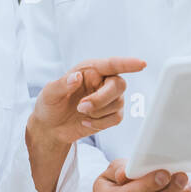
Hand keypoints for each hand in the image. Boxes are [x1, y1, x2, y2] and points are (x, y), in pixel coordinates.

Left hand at [28, 56, 146, 148]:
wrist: (51, 127)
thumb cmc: (49, 105)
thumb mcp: (49, 93)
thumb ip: (62, 84)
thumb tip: (76, 77)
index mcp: (89, 70)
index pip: (111, 64)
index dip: (127, 64)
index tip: (141, 64)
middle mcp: (102, 81)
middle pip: (119, 85)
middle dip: (102, 98)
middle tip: (81, 107)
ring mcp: (108, 98)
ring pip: (118, 103)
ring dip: (98, 112)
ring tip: (80, 113)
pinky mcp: (110, 114)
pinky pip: (116, 118)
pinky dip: (101, 123)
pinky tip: (85, 122)